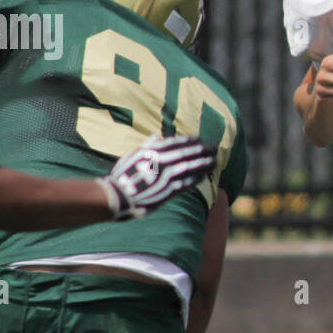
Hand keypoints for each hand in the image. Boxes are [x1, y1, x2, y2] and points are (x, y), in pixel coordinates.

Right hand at [99, 135, 217, 220]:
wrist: (117, 196)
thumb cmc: (121, 176)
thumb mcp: (131, 156)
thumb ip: (146, 146)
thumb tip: (155, 136)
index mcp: (152, 151)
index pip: (176, 142)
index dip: (190, 140)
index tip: (200, 139)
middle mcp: (161, 161)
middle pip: (187, 153)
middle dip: (202, 150)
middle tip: (214, 148)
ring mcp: (165, 176)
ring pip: (190, 168)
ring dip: (204, 164)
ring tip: (215, 162)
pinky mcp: (167, 191)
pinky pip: (186, 183)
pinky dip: (196, 179)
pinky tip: (204, 177)